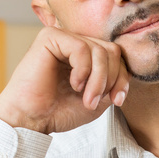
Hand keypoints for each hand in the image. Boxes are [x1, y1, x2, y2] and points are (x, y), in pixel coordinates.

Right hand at [0, 25, 129, 133]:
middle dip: (111, 79)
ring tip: (86, 98)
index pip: (116, 56)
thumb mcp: (97, 99)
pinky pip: (81, 48)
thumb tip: (128, 71)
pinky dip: (82, 71)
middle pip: (112, 51)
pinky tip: (73, 84)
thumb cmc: (58, 111)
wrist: (30, 120)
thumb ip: (113, 82)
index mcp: (85, 55)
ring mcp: (63, 38)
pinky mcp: (50, 37)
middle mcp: (75, 42)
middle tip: (95, 101)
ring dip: (98, 80)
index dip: (123, 78)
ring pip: (100, 50)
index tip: (117, 101)